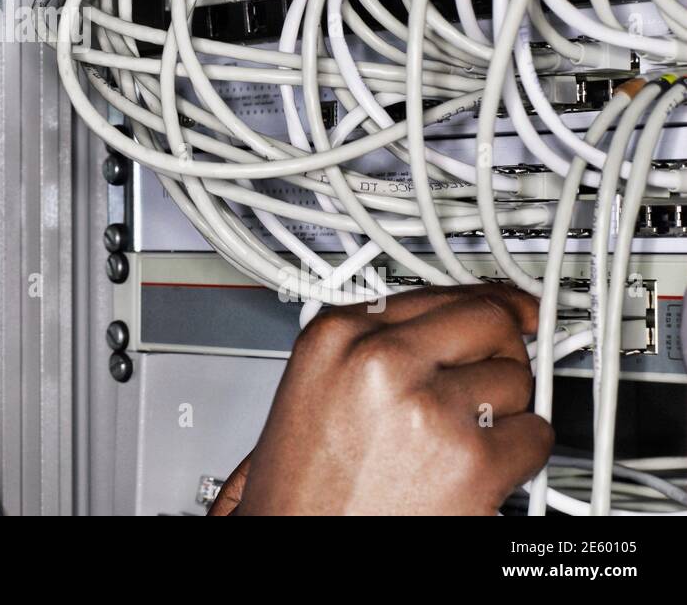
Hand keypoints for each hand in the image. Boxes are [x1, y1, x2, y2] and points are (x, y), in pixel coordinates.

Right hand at [208, 283, 552, 514]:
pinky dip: (521, 455)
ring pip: (517, 380)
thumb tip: (444, 320)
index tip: (506, 304)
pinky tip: (478, 468)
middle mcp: (381, 361)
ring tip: (460, 437)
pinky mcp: (471, 462)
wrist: (300, 545)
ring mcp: (428, 409)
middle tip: (493, 374)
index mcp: (338, 336)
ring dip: (505, 410)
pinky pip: (536, 436)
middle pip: (488, 321)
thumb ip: (375, 344)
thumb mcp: (316, 388)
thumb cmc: (302, 489)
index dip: (481, 301)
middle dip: (501, 349)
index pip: (436, 292)